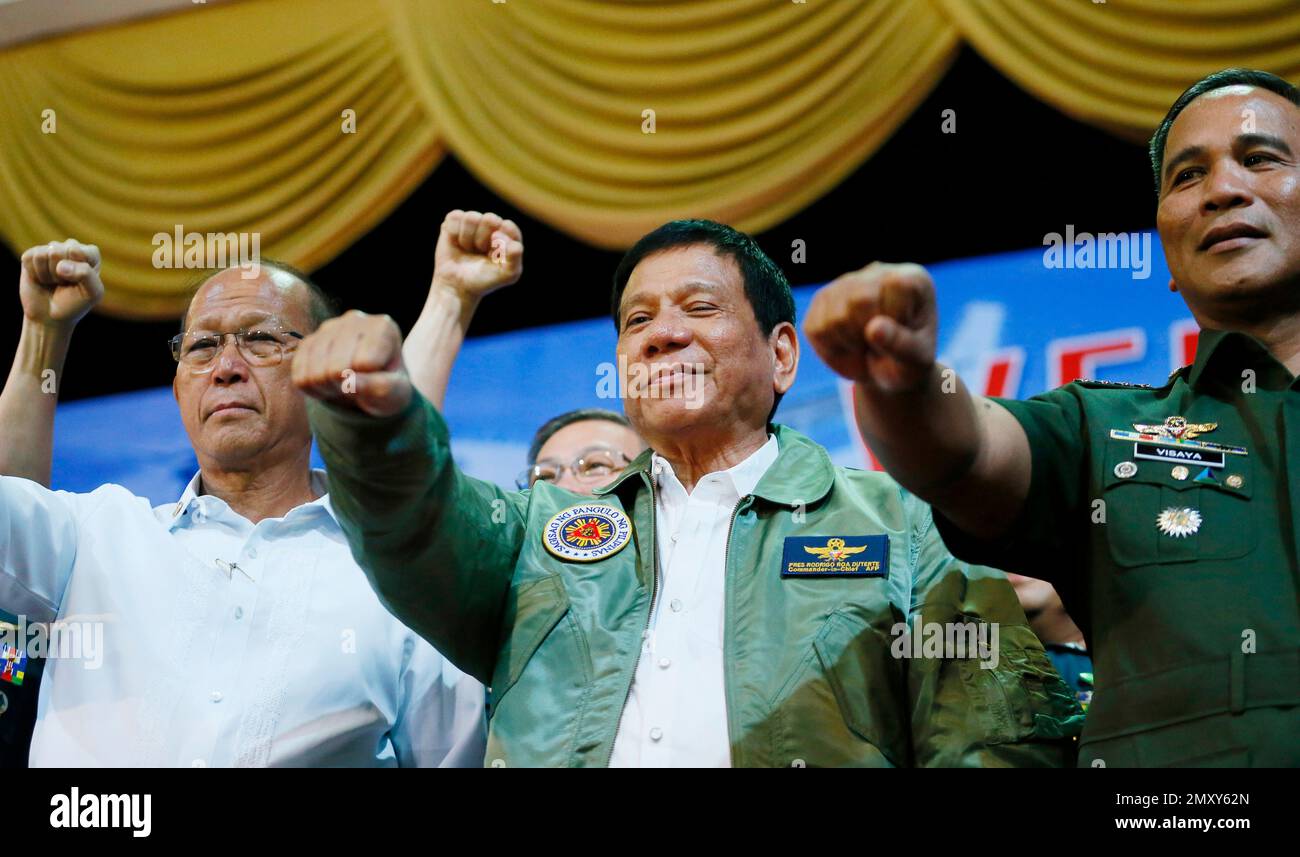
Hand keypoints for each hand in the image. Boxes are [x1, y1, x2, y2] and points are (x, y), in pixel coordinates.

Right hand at [19, 240, 103, 327]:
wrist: (50, 317)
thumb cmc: (75, 303)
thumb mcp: (93, 293)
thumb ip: (86, 275)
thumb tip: (60, 265)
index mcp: (89, 254)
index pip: (83, 251)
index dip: (78, 269)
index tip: (79, 282)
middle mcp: (70, 248)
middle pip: (60, 250)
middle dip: (61, 273)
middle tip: (64, 284)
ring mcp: (49, 250)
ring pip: (44, 254)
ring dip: (47, 274)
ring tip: (53, 282)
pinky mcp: (31, 256)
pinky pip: (29, 258)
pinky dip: (34, 273)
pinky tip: (40, 280)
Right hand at [292, 310, 411, 416]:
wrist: (370, 383)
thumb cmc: (389, 386)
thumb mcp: (396, 393)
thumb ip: (380, 387)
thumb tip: (348, 382)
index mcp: (383, 327)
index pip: (365, 363)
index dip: (368, 381)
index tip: (377, 379)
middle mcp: (354, 320)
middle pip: (336, 368)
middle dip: (345, 386)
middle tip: (358, 385)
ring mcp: (328, 328)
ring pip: (314, 373)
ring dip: (328, 388)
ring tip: (344, 382)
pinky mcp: (307, 341)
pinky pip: (298, 375)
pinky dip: (312, 388)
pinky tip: (328, 382)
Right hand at [430, 210, 522, 300]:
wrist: (458, 286)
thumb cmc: (485, 279)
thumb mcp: (508, 274)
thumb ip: (515, 256)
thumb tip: (498, 234)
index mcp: (508, 235)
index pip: (508, 226)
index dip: (500, 241)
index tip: (493, 254)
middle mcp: (492, 225)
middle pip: (490, 219)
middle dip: (483, 240)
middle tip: (480, 252)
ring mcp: (474, 222)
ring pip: (471, 217)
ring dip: (467, 238)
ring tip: (468, 249)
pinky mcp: (455, 220)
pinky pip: (456, 216)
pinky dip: (454, 232)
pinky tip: (457, 243)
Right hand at [803, 262, 937, 392]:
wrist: (884, 372)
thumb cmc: (906, 363)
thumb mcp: (916, 360)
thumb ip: (901, 344)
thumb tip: (874, 328)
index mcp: (911, 279)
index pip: (894, 285)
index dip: (894, 319)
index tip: (903, 335)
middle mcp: (877, 272)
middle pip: (857, 300)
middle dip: (867, 334)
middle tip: (879, 345)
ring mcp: (845, 284)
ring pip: (834, 316)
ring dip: (849, 342)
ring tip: (865, 344)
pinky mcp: (821, 301)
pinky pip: (816, 328)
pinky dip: (831, 347)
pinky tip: (848, 344)